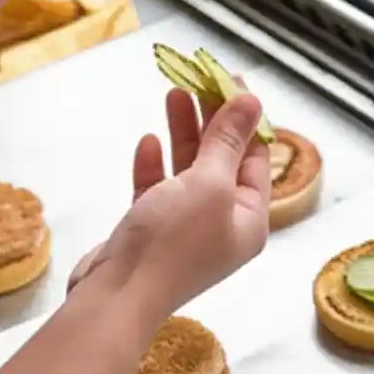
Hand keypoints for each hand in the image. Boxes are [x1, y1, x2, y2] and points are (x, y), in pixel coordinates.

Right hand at [68, 88, 271, 315]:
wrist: (117, 295)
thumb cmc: (170, 244)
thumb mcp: (209, 183)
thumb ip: (227, 140)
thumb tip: (251, 102)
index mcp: (248, 218)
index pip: (256, 156)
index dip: (244, 115)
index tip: (229, 78)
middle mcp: (221, 224)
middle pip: (222, 159)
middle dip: (211, 118)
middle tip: (198, 79)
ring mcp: (184, 228)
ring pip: (188, 169)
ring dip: (182, 132)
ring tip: (173, 92)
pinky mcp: (149, 230)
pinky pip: (158, 189)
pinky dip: (155, 164)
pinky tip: (149, 142)